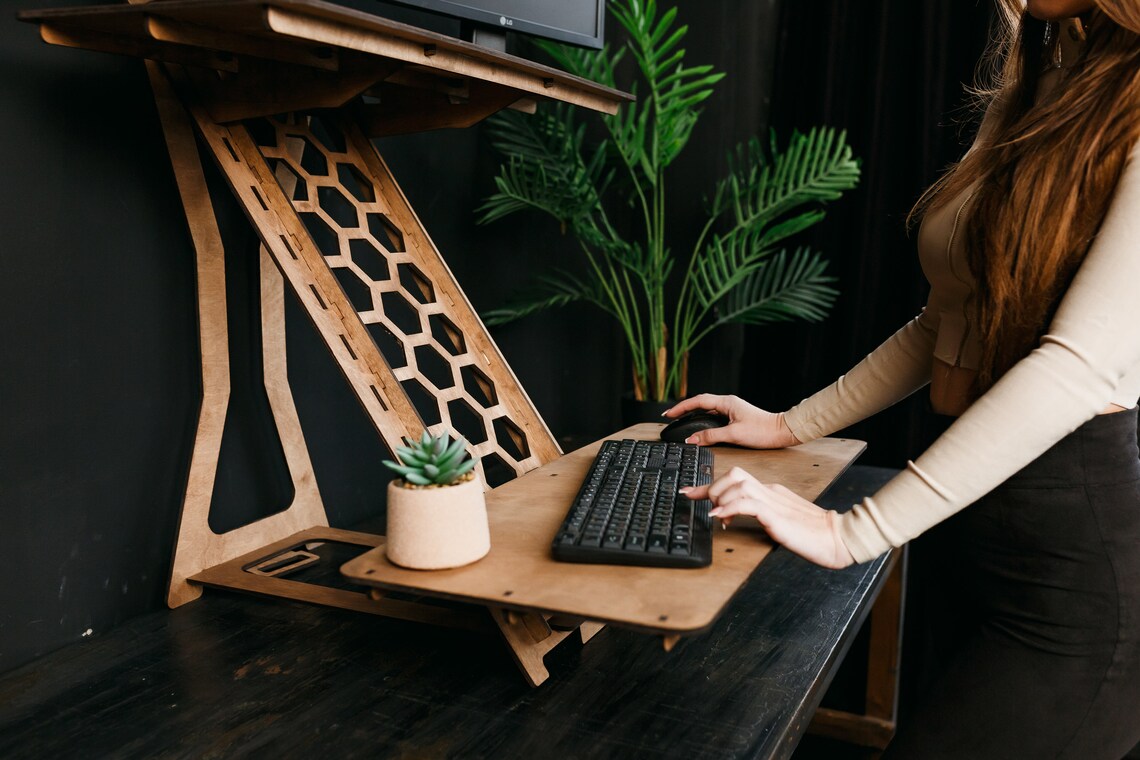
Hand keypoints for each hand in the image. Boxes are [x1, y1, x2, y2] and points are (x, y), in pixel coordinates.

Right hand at [663, 393, 801, 448]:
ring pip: (707, 409)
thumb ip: (711, 436)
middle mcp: (728, 403)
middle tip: (671, 416)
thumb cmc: (762, 431)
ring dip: (693, 413)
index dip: (682, 407)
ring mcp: (732, 409)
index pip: (698, 401)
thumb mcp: (734, 435)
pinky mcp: (735, 416)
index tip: (669, 414)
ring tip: (681, 419)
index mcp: (727, 402)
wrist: (781, 432)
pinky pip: (714, 415)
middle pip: (700, 403)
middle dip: (684, 408)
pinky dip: (703, 419)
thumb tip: (692, 439)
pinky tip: (699, 425)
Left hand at [682, 467, 855, 568]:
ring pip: (736, 483)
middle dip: (713, 489)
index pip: (735, 479)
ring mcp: (773, 500)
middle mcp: (769, 491)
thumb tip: (733, 518)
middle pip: (733, 474)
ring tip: (719, 516)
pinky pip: (746, 503)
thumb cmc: (812, 534)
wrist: (838, 538)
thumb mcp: (778, 522)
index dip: (708, 486)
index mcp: (770, 491)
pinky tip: (722, 518)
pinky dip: (729, 508)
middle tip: (709, 509)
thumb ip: (759, 515)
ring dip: (720, 498)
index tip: (689, 492)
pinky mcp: (775, 515)